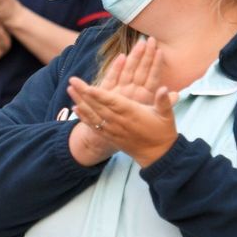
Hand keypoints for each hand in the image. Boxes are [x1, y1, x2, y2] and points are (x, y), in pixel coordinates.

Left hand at [66, 39, 180, 166]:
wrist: (158, 155)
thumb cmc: (163, 131)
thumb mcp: (166, 115)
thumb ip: (164, 101)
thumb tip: (166, 88)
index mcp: (132, 113)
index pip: (113, 102)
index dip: (100, 95)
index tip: (88, 87)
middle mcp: (120, 121)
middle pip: (98, 106)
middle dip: (84, 93)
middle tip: (72, 81)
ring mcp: (113, 130)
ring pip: (93, 114)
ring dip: (80, 102)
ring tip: (69, 90)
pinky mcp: (111, 136)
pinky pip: (94, 126)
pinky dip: (84, 117)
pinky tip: (75, 109)